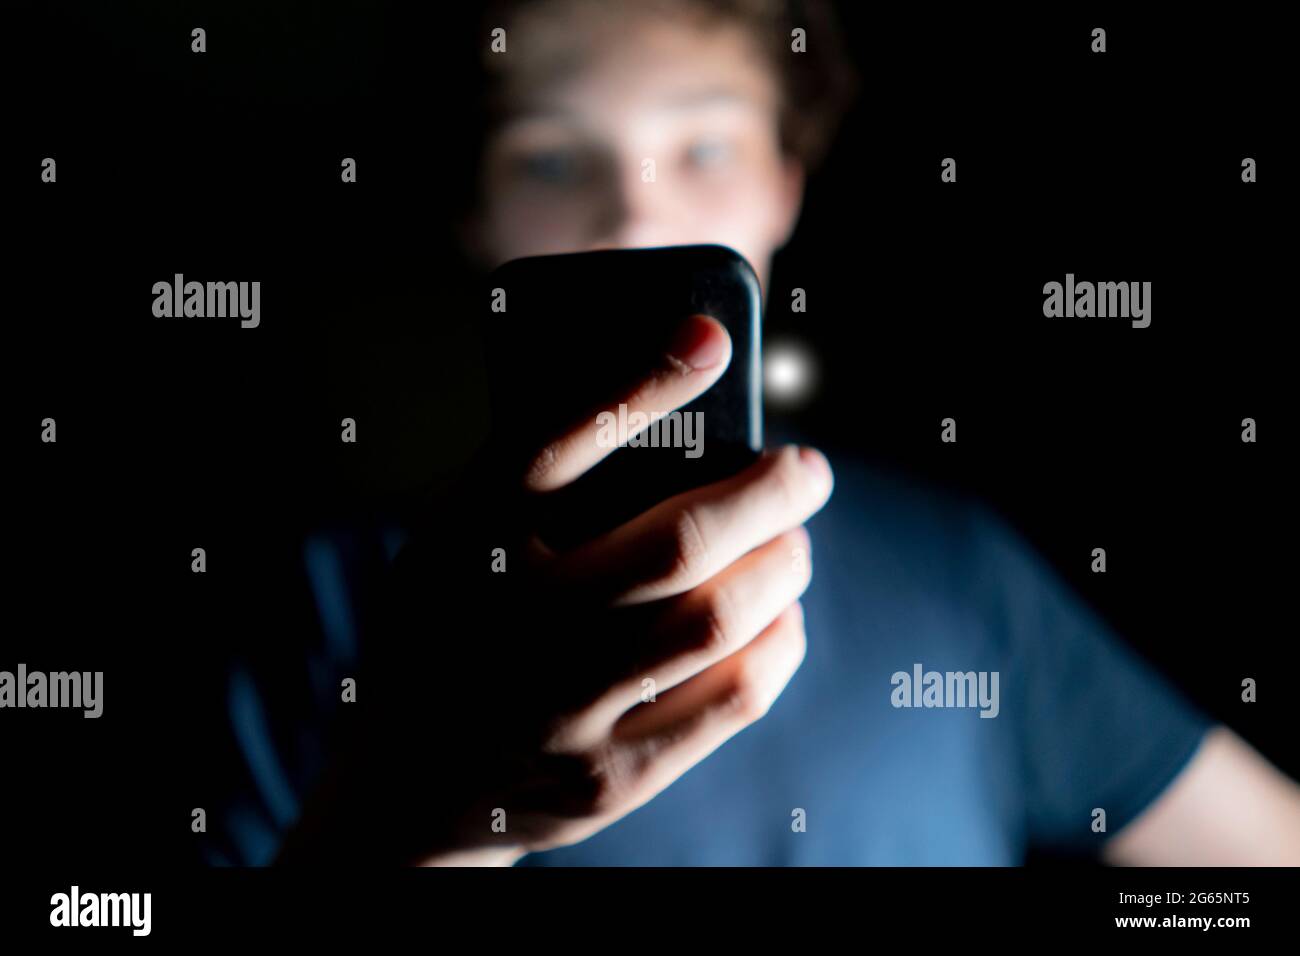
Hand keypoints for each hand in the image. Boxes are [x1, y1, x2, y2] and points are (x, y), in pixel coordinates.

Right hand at [280, 315, 832, 865]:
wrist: (406, 784)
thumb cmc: (452, 632)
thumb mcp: (457, 543)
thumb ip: (535, 478)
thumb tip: (667, 388)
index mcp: (465, 551)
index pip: (553, 447)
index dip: (643, 386)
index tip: (710, 339)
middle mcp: (514, 630)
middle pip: (676, 543)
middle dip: (770, 492)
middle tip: (807, 469)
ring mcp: (563, 714)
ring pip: (718, 620)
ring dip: (781, 566)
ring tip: (792, 545)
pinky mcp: (610, 780)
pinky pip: (730, 700)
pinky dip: (777, 644)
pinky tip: (780, 618)